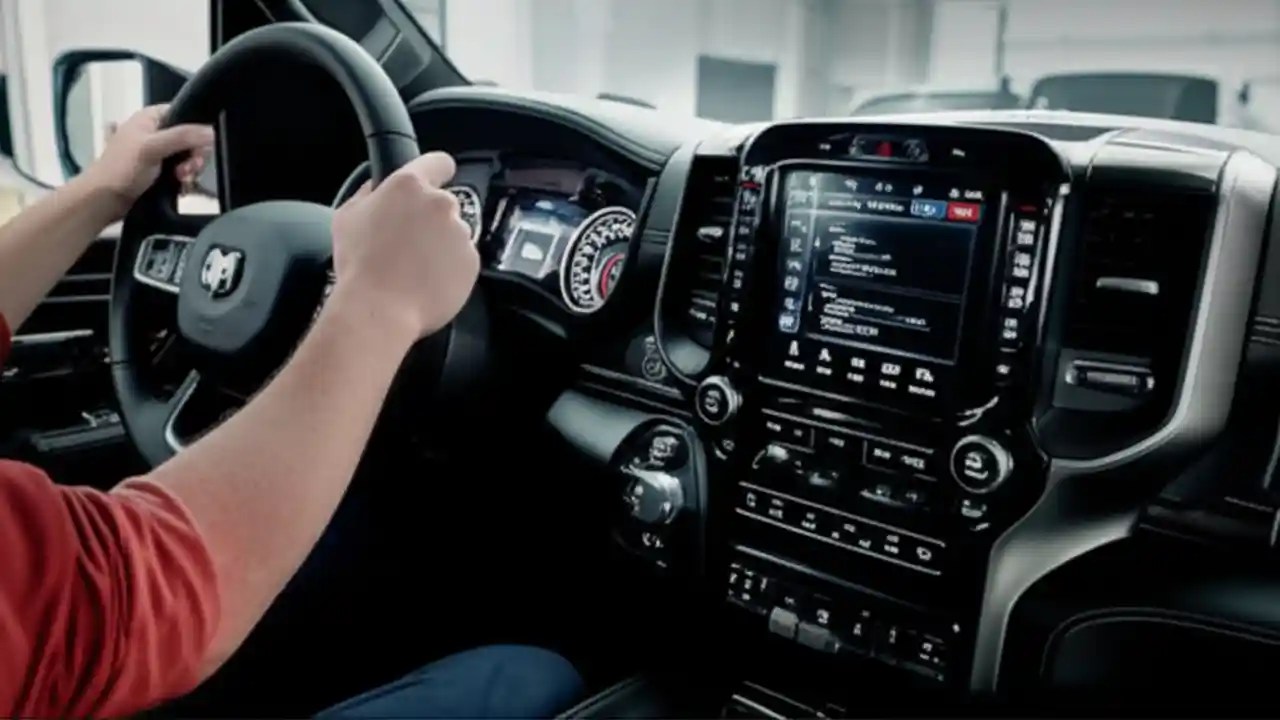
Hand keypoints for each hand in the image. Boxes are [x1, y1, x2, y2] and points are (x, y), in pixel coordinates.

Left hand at [82, 104, 214, 216]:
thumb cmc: (124, 168)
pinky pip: (182, 171)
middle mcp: (155, 132)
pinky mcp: (159, 171)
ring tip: (182, 180)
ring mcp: (158, 152)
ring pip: (188, 156)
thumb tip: (213, 132)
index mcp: (150, 117)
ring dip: (190, 170)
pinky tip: (182, 187)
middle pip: (190, 138)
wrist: (105, 199)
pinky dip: (185, 179)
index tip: (201, 146)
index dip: (196, 128)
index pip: (184, 113)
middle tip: (189, 169)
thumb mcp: (153, 148)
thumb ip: (183, 137)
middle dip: (194, 155)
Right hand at [330, 152, 478, 337]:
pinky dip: (449, 269)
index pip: (438, 162)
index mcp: (409, 186)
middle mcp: (441, 204)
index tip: (434, 179)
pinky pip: (462, 260)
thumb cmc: (359, 264)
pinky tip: (426, 281)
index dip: (435, 171)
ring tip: (414, 268)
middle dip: (429, 219)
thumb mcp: (347, 216)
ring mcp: (460, 233)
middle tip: (407, 242)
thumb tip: (378, 189)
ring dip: (440, 245)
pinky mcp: (471, 261)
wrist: (379, 310)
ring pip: (453, 234)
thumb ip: (369, 193)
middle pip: (442, 204)